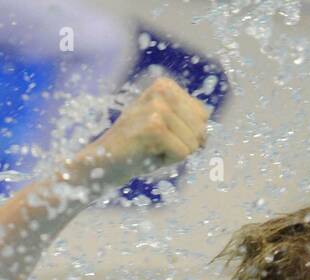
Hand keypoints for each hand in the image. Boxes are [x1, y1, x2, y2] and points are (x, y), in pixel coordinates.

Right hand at [69, 76, 209, 193]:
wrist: (103, 163)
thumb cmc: (137, 150)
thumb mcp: (167, 130)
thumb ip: (190, 125)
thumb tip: (206, 134)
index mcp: (165, 86)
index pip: (203, 115)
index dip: (186, 134)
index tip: (160, 136)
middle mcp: (162, 90)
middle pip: (201, 129)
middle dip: (182, 145)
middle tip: (153, 145)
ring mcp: (157, 107)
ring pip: (193, 143)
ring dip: (173, 154)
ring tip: (148, 149)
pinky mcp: (154, 127)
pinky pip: (182, 153)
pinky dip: (167, 161)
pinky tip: (145, 155)